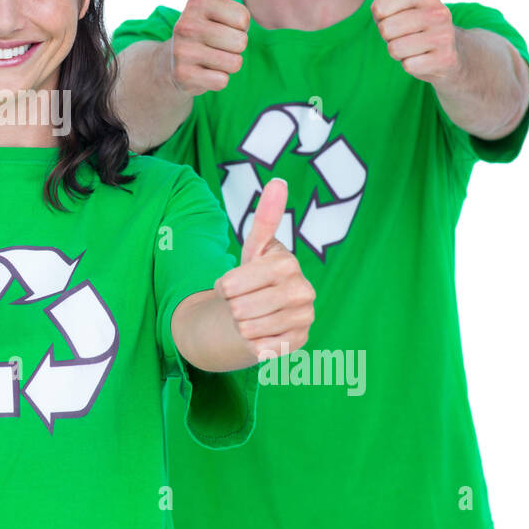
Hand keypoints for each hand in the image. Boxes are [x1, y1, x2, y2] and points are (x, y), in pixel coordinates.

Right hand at [168, 0, 249, 95]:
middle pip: (241, 42)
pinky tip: (203, 72)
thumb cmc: (200, 25)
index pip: (244, 19)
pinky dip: (217, 79)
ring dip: (227, 64)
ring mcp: (182, 52)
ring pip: (234, 63)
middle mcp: (184, 25)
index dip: (239, 26)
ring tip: (210, 57)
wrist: (171, 63)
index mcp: (195, 3)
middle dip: (234, 47)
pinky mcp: (184, 77)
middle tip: (215, 44)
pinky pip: (222, 81)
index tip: (221, 25)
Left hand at [216, 177, 314, 360]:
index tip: (233, 283)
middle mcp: (303, 292)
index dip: (224, 286)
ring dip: (241, 326)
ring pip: (247, 330)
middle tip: (243, 302)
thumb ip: (266, 217)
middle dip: (232, 307)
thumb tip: (279, 180)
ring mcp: (304, 319)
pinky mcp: (299, 343)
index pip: (230, 285)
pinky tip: (261, 333)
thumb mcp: (255, 248)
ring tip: (251, 316)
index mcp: (287, 264)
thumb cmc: (255, 277)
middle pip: (238, 309)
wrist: (264, 311)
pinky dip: (253, 343)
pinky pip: (259, 349)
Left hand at [372, 0, 462, 84]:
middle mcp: (439, 11)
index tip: (399, 14)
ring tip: (415, 44)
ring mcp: (444, 36)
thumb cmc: (419, 16)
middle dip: (390, 35)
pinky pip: (408, 65)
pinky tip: (424, 58)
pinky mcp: (445, 60)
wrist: (452, 51)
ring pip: (394, 49)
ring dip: (400, 50)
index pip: (378, 8)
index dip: (381, 16)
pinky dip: (411, 65)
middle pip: (385, 30)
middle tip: (408, 32)